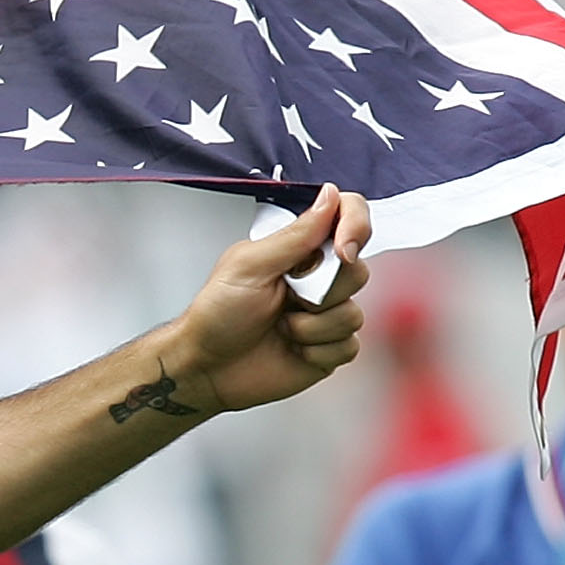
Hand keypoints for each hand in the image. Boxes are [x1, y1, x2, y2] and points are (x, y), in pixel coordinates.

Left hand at [167, 187, 372, 413]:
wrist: (207, 368)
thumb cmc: (216, 315)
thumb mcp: (249, 266)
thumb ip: (294, 235)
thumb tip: (330, 196)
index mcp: (297, 250)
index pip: (347, 218)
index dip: (355, 227)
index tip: (342, 250)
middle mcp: (316, 280)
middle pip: (358, 271)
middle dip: (322, 292)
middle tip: (286, 299)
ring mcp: (325, 315)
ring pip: (353, 314)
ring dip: (311, 327)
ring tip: (281, 328)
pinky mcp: (329, 348)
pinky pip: (349, 345)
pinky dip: (317, 351)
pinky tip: (291, 351)